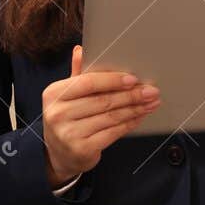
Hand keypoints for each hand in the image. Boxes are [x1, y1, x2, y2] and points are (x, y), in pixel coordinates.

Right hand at [40, 46, 159, 186]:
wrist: (58, 154)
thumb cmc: (66, 119)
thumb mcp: (67, 95)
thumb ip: (77, 74)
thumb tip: (81, 50)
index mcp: (54, 94)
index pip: (87, 82)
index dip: (112, 80)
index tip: (133, 78)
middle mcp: (58, 114)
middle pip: (102, 100)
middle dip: (131, 95)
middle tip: (151, 91)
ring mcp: (69, 133)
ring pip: (111, 117)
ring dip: (135, 109)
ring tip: (150, 103)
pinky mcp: (82, 149)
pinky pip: (112, 133)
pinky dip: (129, 123)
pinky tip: (139, 117)